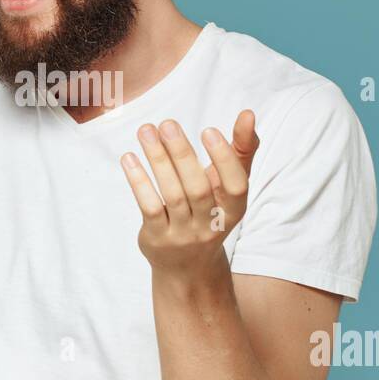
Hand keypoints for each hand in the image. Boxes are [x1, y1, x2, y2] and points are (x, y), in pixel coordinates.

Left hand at [120, 110, 258, 278]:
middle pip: (198, 189)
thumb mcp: (228, 185)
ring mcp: (183, 234)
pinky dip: (139, 182)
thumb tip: (249, 114)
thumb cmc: (210, 210)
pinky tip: (129, 158)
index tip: (209, 130)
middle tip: (167, 123)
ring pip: (172, 195)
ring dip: (158, 160)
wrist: (187, 266)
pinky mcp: (158, 238)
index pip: (236, 186)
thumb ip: (241, 149)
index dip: (225, 160)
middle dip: (182, 154)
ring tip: (146, 131)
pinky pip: (150, 207)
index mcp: (233, 210)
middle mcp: (210, 225)